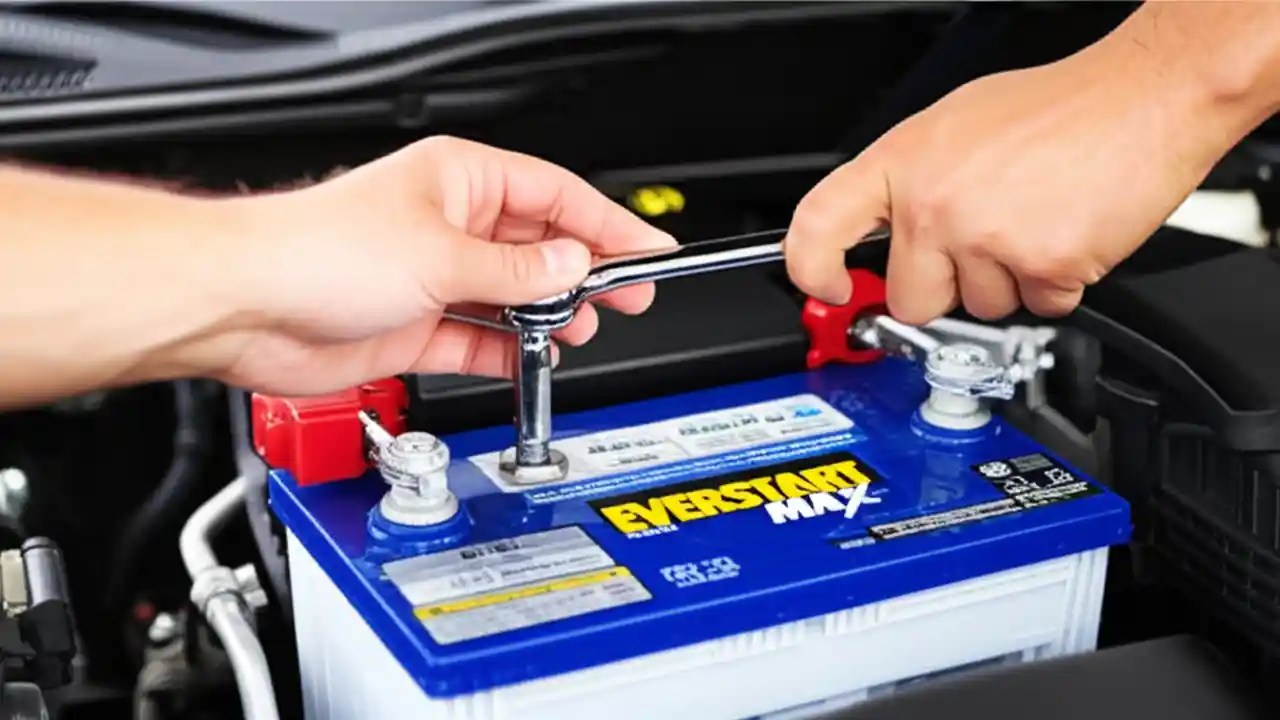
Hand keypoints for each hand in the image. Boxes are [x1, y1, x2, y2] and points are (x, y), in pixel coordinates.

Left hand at [210, 136, 674, 394]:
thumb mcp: (442, 256)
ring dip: (547, 316)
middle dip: (584, 274)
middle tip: (627, 298)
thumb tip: (571, 266)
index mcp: (460, 180)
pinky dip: (509, 350)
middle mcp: (450, 226)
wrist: (248, 308)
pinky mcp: (416, 324)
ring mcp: (434, 277)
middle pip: (538, 248)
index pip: (555, 197)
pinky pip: (480, 338)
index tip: (647, 249)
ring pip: (513, 297)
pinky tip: (534, 357)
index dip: (607, 225)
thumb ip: (517, 270)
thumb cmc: (319, 252)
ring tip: (581, 329)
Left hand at [782, 31, 1231, 324]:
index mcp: (904, 163)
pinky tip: (1064, 235)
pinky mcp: (1040, 267)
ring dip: (1007, 282)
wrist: (1145, 98)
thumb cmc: (1058, 109)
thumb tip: (881, 230)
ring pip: (977, 309)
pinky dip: (1054, 286)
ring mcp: (985, 238)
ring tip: (1035, 221)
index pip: (818, 225)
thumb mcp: (955, 128)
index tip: (830, 289)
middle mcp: (935, 203)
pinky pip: (1036, 309)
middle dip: (947, 286)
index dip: (810, 270)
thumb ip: (911, 183)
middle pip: (911, 298)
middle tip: (984, 241)